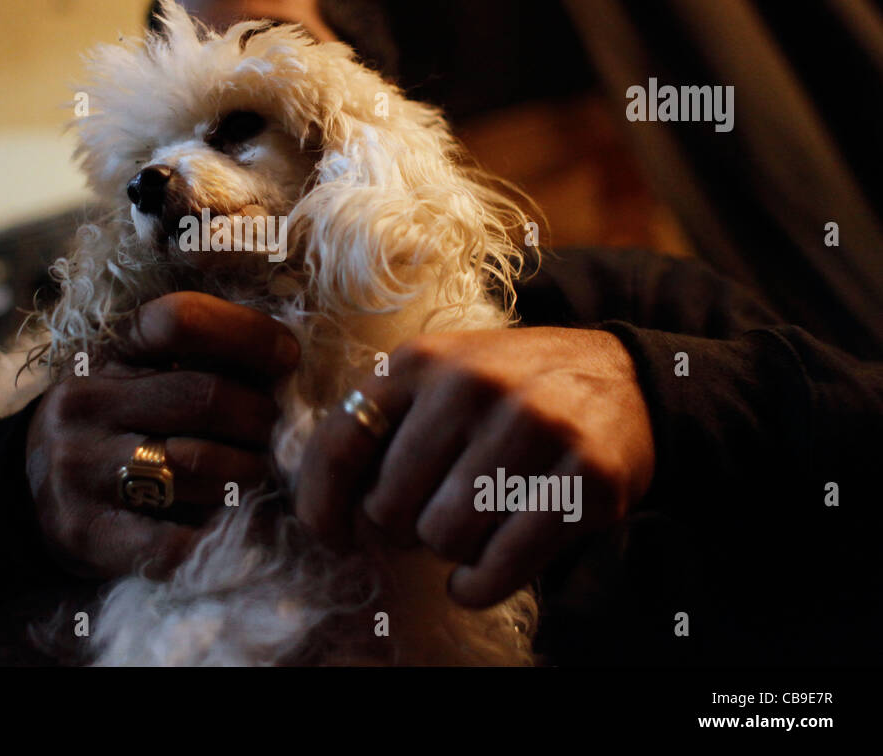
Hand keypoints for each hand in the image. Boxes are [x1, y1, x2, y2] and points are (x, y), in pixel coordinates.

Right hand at [26, 292, 299, 579]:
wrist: (24, 494)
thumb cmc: (110, 426)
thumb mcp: (133, 376)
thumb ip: (194, 361)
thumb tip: (286, 361)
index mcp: (107, 354)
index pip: (179, 320)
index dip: (245, 333)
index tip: (286, 357)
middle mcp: (86, 404)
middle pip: (204, 397)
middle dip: (260, 416)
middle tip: (276, 433)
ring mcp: (80, 469)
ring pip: (196, 465)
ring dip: (248, 474)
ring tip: (256, 477)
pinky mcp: (86, 532)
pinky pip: (170, 540)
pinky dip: (215, 538)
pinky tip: (235, 532)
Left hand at [296, 327, 653, 607]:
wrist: (622, 378)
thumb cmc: (507, 388)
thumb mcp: (439, 376)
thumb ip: (383, 422)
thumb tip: (325, 508)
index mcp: (422, 359)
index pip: (340, 444)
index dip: (321, 504)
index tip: (331, 535)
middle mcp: (473, 386)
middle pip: (389, 506)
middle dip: (401, 526)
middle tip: (432, 511)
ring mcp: (534, 429)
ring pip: (443, 539)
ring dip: (450, 550)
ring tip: (473, 521)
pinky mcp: (585, 479)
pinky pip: (499, 567)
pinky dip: (479, 584)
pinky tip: (483, 568)